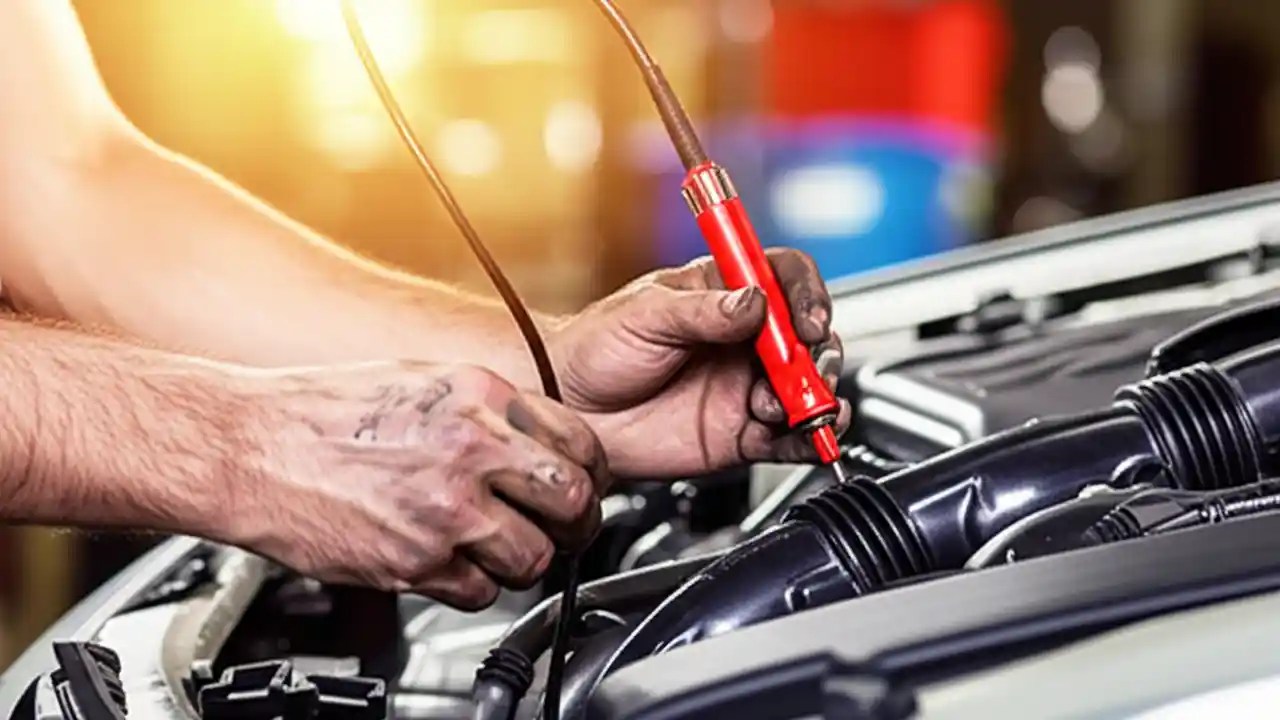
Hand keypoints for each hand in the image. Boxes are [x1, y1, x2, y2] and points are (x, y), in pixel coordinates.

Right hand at [222, 362, 609, 609]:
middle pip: (573, 504)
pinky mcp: (414, 561)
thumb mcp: (424, 379)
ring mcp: (444, 510)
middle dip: (576, 524)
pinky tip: (450, 559)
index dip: (591, 475)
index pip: (582, 445)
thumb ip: (489, 409)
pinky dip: (474, 584)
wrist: (249, 445)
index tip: (582, 486)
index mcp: (480, 398)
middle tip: (562, 529)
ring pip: (532, 559)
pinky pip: (480, 591)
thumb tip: (539, 439)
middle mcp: (471, 451)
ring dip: (523, 560)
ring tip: (497, 546)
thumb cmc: (324, 410)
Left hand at [551, 248, 849, 478]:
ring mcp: (744, 388)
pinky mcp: (740, 435)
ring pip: (805, 391)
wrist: (569, 410)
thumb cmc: (595, 349)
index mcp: (724, 295)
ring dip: (815, 400)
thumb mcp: (646, 315)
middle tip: (804, 372)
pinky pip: (788, 440)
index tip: (805, 322)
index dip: (806, 296)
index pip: (784, 279)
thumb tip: (754, 302)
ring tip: (790, 408)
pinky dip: (808, 441)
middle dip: (819, 356)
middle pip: (807, 339)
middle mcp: (744, 341)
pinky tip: (808, 438)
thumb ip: (703, 311)